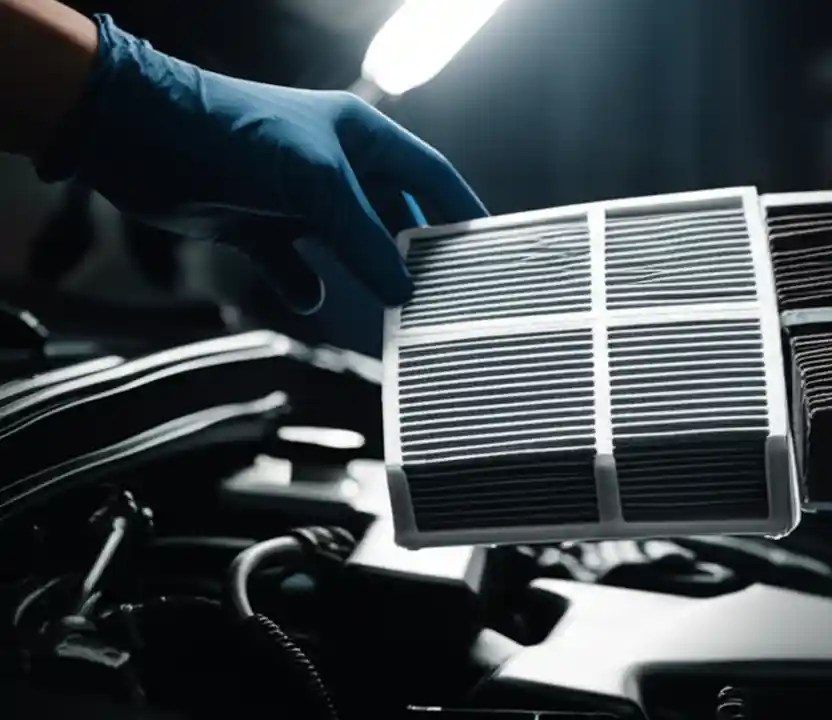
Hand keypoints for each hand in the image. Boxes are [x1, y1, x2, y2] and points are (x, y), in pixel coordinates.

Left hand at [37, 15, 486, 313]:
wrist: (138, 135)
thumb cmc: (232, 134)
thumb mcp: (316, 185)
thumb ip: (365, 239)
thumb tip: (405, 290)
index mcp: (360, 135)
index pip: (429, 174)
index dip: (461, 208)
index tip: (490, 247)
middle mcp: (334, 164)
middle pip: (392, 214)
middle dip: (414, 252)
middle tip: (443, 291)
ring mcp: (295, 196)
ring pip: (348, 244)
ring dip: (366, 273)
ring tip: (393, 309)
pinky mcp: (257, 224)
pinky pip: (296, 265)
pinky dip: (307, 285)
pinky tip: (315, 298)